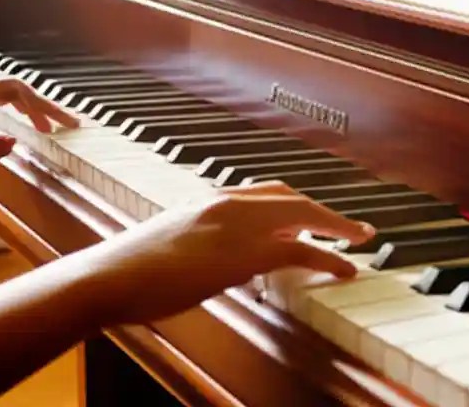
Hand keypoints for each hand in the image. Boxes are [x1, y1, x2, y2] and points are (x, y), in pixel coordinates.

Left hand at [0, 78, 77, 163]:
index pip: (17, 91)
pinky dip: (13, 112)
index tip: (61, 123)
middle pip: (16, 92)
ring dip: (29, 109)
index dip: (43, 106)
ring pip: (7, 97)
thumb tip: (14, 145)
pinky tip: (17, 124)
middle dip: (43, 107)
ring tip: (46, 127)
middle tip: (65, 124)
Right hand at [77, 182, 374, 325]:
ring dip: (337, 227)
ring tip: (360, 241)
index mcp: (208, 200)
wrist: (109, 277)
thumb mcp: (169, 244)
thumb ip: (197, 243)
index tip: (315, 212)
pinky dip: (328, 256)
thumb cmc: (128, 270)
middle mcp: (226, 203)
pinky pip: (299, 249)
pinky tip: (343, 267)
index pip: (266, 192)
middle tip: (353, 227)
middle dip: (326, 211)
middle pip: (291, 198)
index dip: (296, 202)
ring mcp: (236, 225)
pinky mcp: (243, 253)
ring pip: (303, 215)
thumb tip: (213, 260)